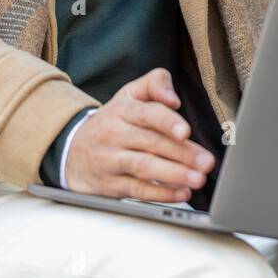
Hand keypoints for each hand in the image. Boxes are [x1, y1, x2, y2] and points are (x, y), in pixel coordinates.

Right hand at [63, 68, 216, 201]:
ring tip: (197, 179)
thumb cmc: (111, 122)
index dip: (166, 122)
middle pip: (150, 143)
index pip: (145, 114)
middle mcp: (114, 135)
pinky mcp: (111, 185)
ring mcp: (111, 161)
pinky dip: (161, 194)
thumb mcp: (128, 95)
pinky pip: (137, 190)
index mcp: (121, 111)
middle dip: (182, 153)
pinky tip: (181, 193)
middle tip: (206, 162)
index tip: (185, 131)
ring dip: (173, 175)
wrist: (71, 151)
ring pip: (143, 167)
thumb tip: (173, 98)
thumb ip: (155, 84)